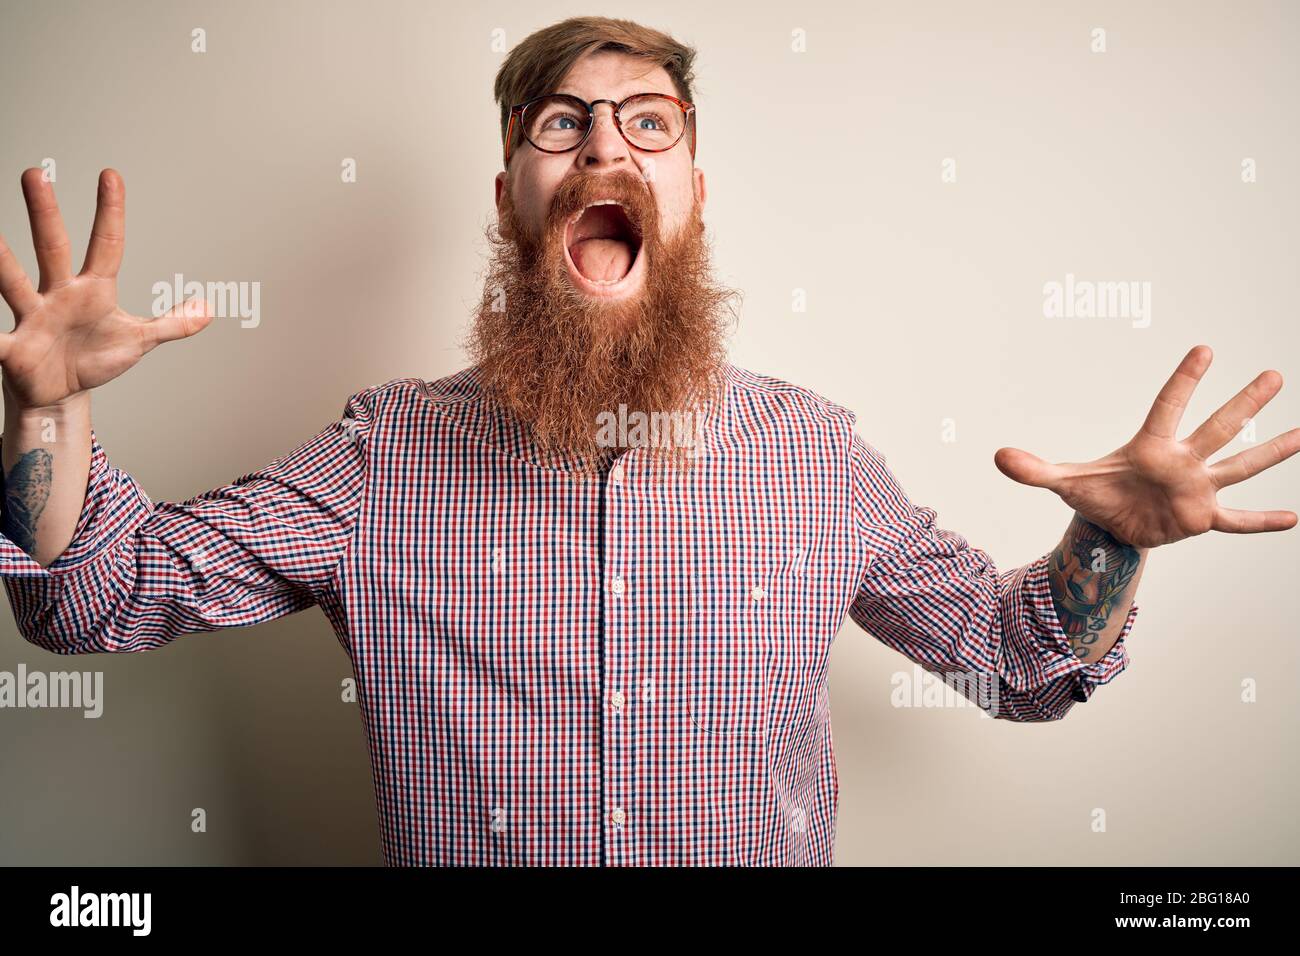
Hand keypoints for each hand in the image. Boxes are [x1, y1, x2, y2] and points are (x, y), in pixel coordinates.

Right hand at [0, 168, 210, 410]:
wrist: (60, 393)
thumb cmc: (94, 359)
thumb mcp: (138, 341)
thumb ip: (172, 324)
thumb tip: (208, 307)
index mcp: (92, 290)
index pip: (106, 245)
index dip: (110, 213)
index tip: (110, 176)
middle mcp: (58, 294)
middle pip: (52, 249)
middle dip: (45, 214)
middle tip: (34, 173)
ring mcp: (33, 317)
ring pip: (14, 283)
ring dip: (1, 261)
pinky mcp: (13, 349)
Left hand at [994, 345, 1299, 548]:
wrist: (1111, 523)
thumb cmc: (1095, 492)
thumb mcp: (1063, 482)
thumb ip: (1034, 469)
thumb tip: (997, 455)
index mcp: (1150, 446)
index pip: (1168, 406)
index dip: (1184, 380)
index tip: (1205, 349)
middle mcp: (1181, 461)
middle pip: (1218, 428)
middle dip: (1244, 402)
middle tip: (1274, 374)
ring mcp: (1196, 487)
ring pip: (1239, 464)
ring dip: (1270, 450)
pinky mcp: (1201, 517)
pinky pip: (1237, 520)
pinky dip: (1262, 522)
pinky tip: (1292, 519)